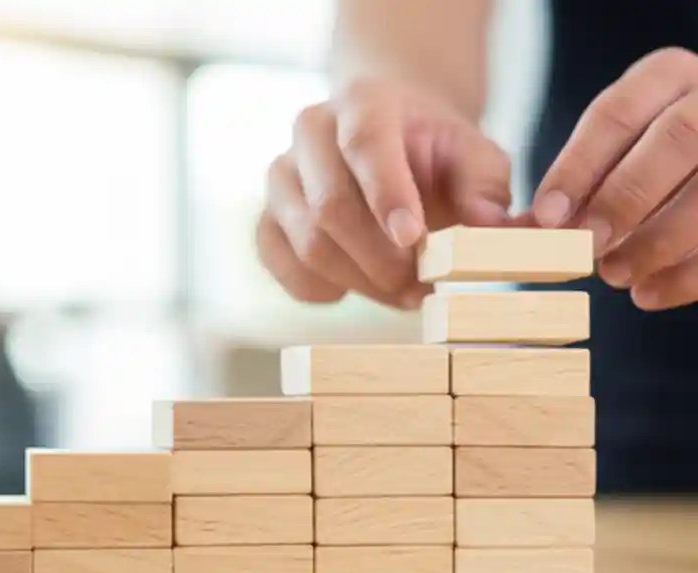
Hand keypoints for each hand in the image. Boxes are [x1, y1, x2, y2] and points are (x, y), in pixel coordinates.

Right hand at [257, 77, 513, 308]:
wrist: (385, 141)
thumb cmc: (434, 152)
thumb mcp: (475, 156)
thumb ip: (485, 187)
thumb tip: (487, 225)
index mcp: (364, 100)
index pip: (365, 144)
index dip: (386, 194)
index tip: (414, 239)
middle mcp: (310, 130)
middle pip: (329, 206)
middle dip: (380, 259)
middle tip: (422, 289)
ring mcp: (280, 175)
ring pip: (306, 243)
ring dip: (359, 281)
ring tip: (402, 292)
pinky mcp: (266, 216)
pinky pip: (279, 263)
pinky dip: (320, 288)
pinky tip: (355, 284)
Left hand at [534, 47, 697, 309]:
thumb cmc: (648, 160)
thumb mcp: (619, 151)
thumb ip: (581, 183)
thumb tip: (528, 228)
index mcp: (668, 75)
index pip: (616, 113)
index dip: (577, 167)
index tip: (547, 217)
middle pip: (678, 137)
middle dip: (626, 198)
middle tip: (588, 246)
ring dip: (659, 239)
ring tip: (615, 276)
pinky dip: (689, 273)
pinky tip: (651, 294)